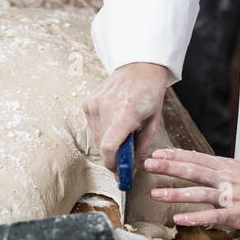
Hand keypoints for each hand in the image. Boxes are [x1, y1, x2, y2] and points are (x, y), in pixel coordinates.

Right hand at [81, 62, 170, 176]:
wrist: (139, 68)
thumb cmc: (149, 94)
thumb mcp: (153, 124)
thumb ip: (140, 148)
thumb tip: (130, 169)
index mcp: (124, 113)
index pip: (108, 148)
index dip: (113, 164)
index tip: (119, 172)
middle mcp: (104, 108)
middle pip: (102, 146)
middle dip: (113, 155)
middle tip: (126, 152)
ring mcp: (93, 105)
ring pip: (96, 139)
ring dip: (108, 142)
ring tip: (122, 129)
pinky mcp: (87, 104)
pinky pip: (93, 128)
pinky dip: (103, 130)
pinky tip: (114, 120)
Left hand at [145, 149, 239, 230]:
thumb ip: (220, 171)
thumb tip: (199, 168)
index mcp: (226, 167)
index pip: (196, 158)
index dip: (176, 155)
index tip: (157, 152)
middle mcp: (226, 179)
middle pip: (193, 170)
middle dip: (169, 167)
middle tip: (148, 164)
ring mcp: (230, 196)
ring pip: (198, 193)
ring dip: (175, 193)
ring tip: (155, 193)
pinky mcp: (235, 214)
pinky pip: (211, 216)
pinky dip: (194, 217)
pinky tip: (178, 219)